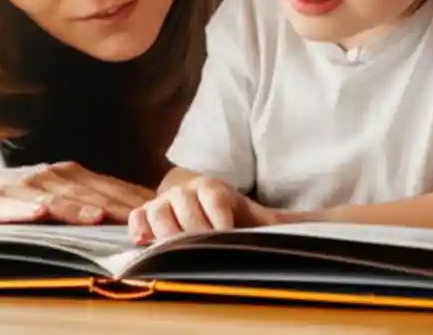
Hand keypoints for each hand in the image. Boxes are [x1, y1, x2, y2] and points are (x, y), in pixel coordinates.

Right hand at [0, 161, 154, 224]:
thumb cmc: (22, 193)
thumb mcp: (60, 188)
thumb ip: (92, 194)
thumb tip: (139, 207)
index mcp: (70, 173)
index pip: (109, 187)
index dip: (133, 199)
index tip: (158, 210)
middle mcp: (52, 175)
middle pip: (89, 194)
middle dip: (115, 207)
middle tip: (140, 220)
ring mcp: (25, 186)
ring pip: (55, 200)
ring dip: (76, 208)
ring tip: (96, 217)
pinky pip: (13, 207)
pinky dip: (26, 209)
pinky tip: (38, 212)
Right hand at [127, 175, 278, 243]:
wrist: (228, 222)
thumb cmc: (246, 226)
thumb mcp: (261, 221)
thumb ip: (275, 221)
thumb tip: (294, 228)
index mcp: (213, 186)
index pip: (213, 197)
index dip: (218, 220)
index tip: (226, 235)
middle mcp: (187, 188)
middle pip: (183, 205)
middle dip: (193, 229)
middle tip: (203, 245)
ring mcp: (166, 200)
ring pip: (158, 211)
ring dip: (167, 232)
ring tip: (179, 247)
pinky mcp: (151, 215)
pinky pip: (138, 218)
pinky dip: (139, 229)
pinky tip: (146, 242)